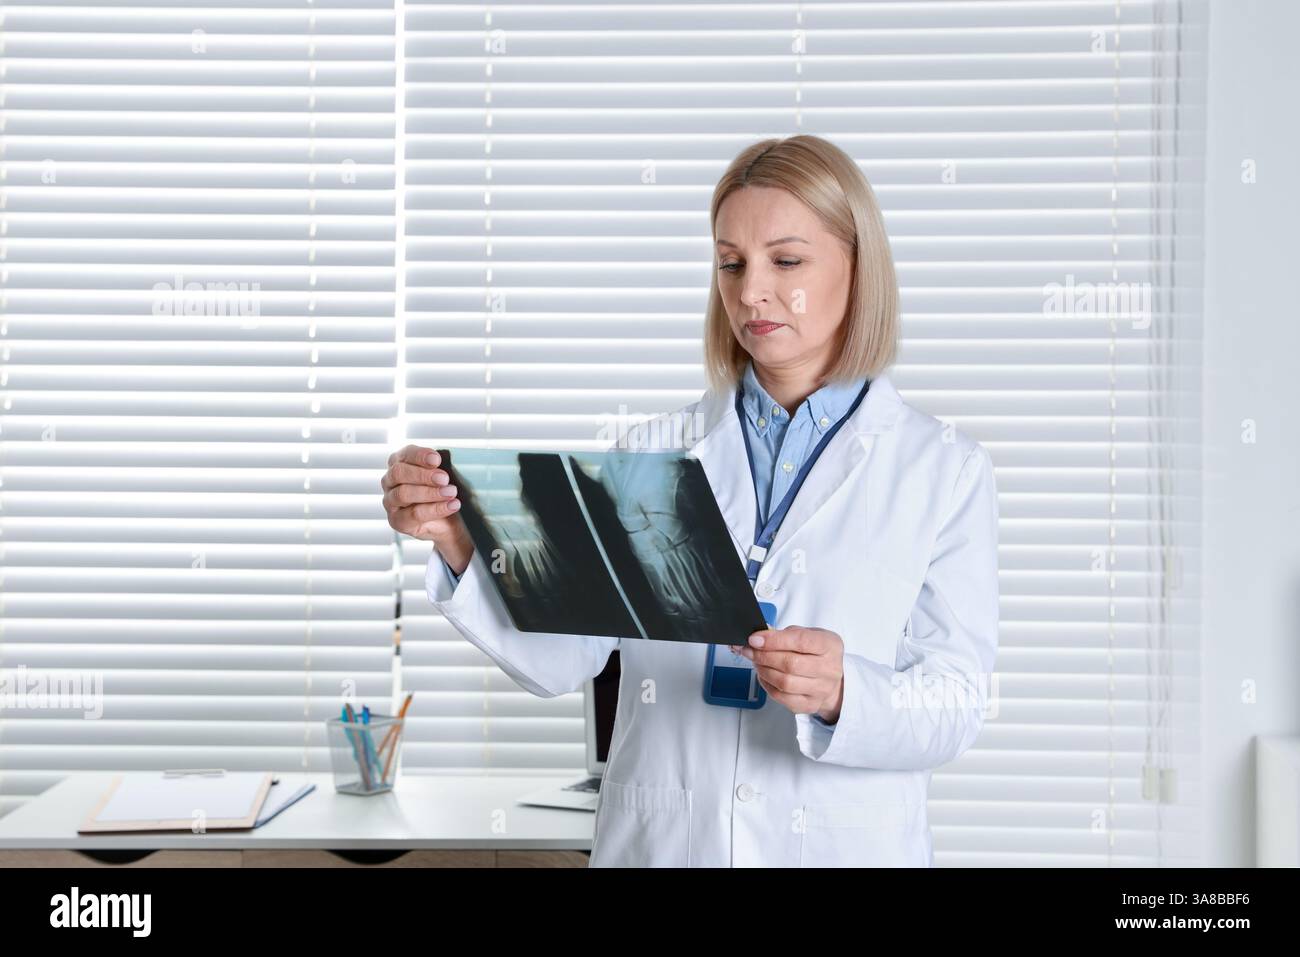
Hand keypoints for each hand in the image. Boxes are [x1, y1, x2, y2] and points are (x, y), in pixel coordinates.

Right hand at [380, 446, 472, 571]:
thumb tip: (449, 463)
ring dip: (430, 493)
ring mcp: (390, 501)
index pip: (405, 454)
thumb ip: (441, 468)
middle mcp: (390, 480)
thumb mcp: (445, 476)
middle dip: (423, 475)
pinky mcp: (397, 521)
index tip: (437, 459)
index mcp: (400, 462)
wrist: (450, 521)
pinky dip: (435, 509)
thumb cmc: (444, 493)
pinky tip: (451, 505)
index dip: (420, 455)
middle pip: (399, 473)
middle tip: (444, 478)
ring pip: (404, 494)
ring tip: (451, 492)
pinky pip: (414, 514)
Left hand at [730, 626, 844, 721]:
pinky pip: (781, 697)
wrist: (833, 678)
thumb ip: (786, 634)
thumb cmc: (818, 653)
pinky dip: (767, 685)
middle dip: (763, 656)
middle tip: (750, 650)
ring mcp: (820, 690)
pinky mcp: (809, 705)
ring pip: (784, 683)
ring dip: (763, 670)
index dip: (774, 640)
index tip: (755, 639)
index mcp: (830, 646)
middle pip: (790, 664)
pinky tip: (764, 676)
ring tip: (756, 662)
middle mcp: (829, 669)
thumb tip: (759, 638)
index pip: (800, 642)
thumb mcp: (809, 634)